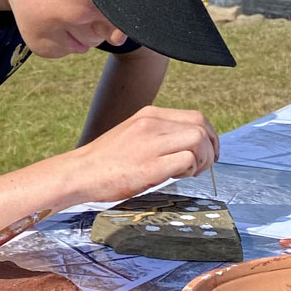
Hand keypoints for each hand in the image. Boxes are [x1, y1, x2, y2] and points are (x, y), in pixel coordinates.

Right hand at [68, 105, 218, 203]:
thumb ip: (158, 133)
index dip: (209, 135)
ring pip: (198, 140)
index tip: (206, 151)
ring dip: (202, 159)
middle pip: (201, 127)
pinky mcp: (150, 166)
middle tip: (201, 165)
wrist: (80, 173)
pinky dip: (190, 170)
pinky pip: (187, 160)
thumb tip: (187, 144)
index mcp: (148, 114)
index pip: (195, 117)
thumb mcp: (132, 133)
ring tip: (188, 172)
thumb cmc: (105, 160)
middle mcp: (151, 124)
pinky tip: (176, 176)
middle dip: (210, 148)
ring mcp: (150, 144)